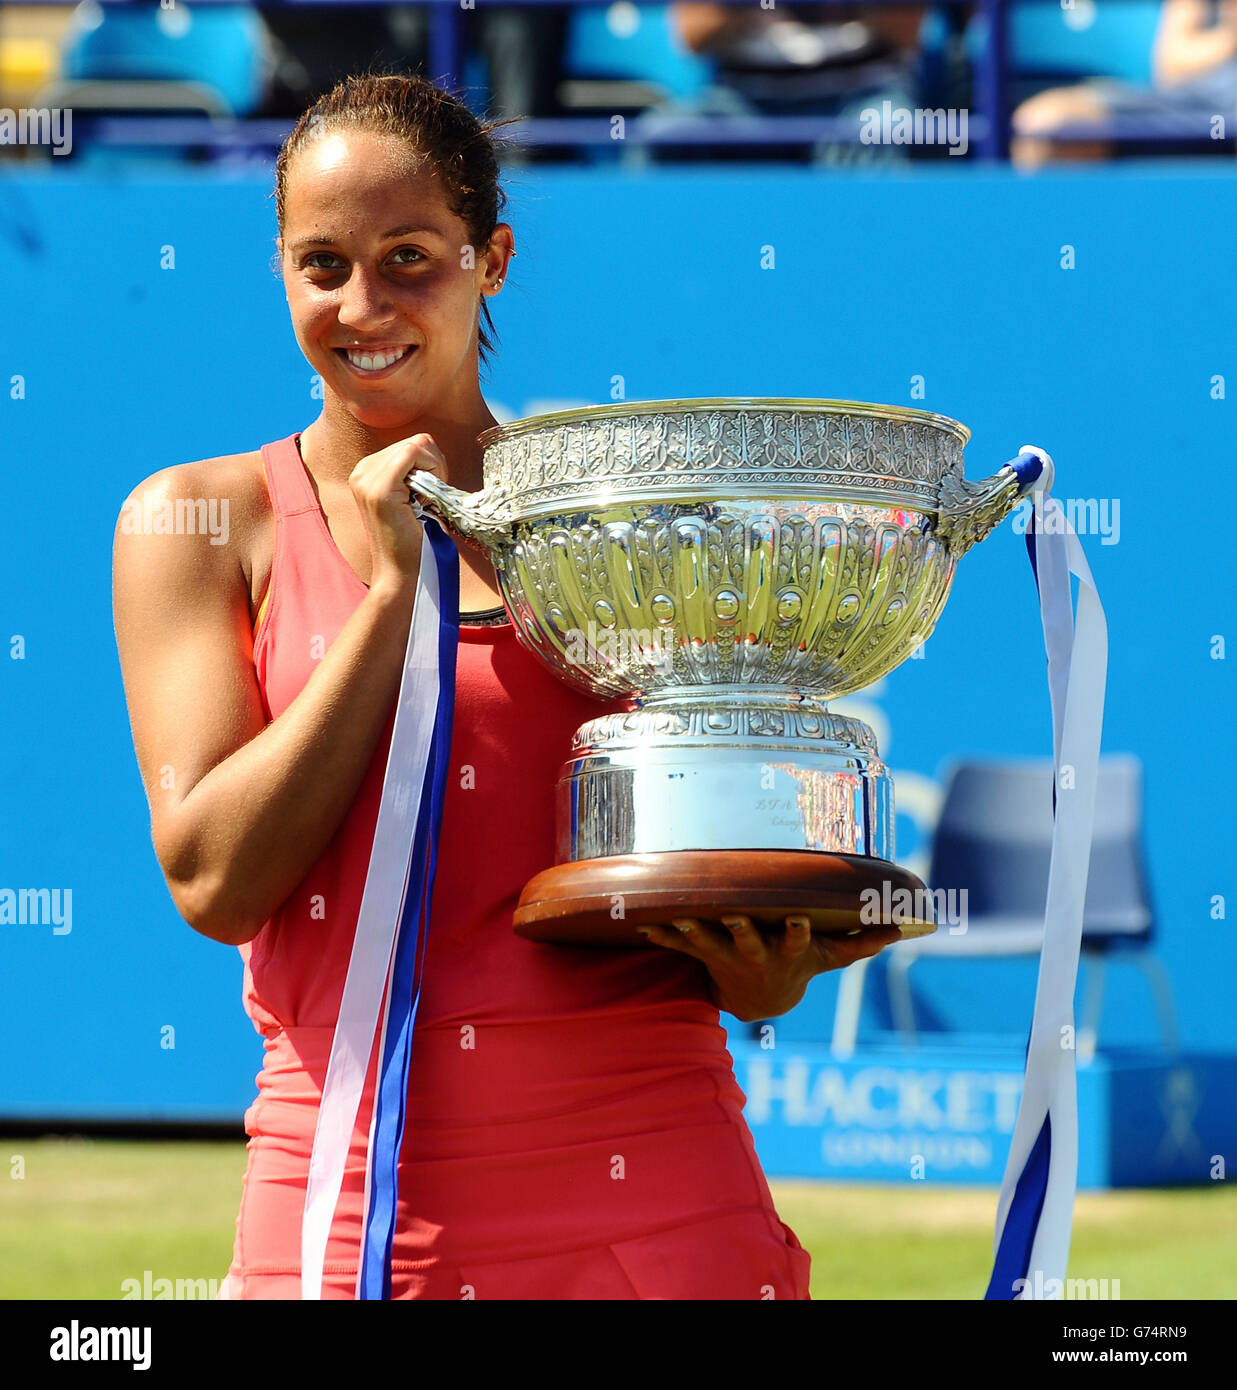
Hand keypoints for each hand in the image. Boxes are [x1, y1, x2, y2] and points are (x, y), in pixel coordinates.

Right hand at [349, 433, 446, 593]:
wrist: (402, 577)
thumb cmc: (415, 542)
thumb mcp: (413, 498)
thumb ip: (415, 473)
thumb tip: (433, 450)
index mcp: (367, 472)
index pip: (411, 444)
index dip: (432, 464)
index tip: (432, 494)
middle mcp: (362, 471)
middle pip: (416, 441)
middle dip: (435, 466)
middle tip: (432, 499)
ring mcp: (367, 479)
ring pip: (418, 444)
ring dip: (435, 471)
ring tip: (426, 502)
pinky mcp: (379, 489)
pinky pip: (414, 452)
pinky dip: (433, 471)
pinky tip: (426, 499)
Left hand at [637, 915, 902, 1022]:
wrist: (759, 999)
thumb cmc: (799, 965)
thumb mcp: (829, 957)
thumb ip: (861, 943)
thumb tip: (902, 929)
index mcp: (787, 953)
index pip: (797, 941)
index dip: (798, 932)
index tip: (799, 919)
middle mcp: (756, 956)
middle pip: (747, 942)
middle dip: (739, 929)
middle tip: (731, 913)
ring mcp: (727, 957)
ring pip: (707, 944)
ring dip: (692, 932)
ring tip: (677, 918)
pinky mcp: (703, 956)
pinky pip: (679, 947)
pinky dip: (662, 936)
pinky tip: (644, 925)